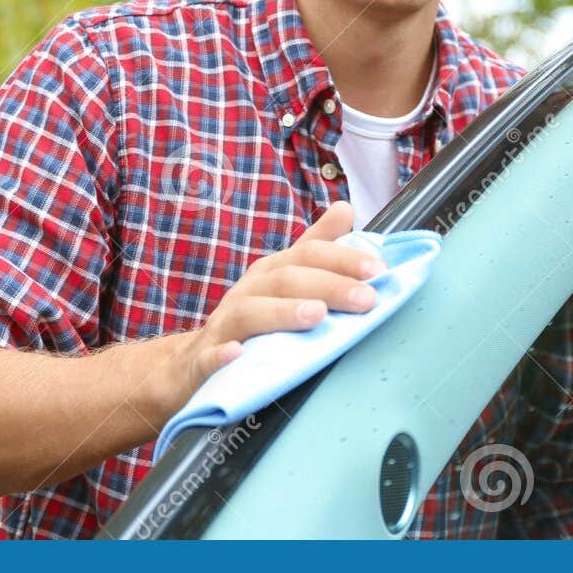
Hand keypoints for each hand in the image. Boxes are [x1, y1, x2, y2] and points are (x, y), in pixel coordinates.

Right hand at [174, 201, 382, 402]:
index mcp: (270, 273)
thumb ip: (315, 247)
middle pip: (285, 279)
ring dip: (282, 312)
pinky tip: (238, 356)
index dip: (343, 258)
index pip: (307, 255)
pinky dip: (222, 355)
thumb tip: (346, 209)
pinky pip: (209, 356)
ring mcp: (223, 325)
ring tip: (316, 316)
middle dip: (328, 286)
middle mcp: (247, 292)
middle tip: (366, 299)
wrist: (192, 363)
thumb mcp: (282, 279)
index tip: (379, 270)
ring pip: (250, 313)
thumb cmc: (252, 317)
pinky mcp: (203, 361)